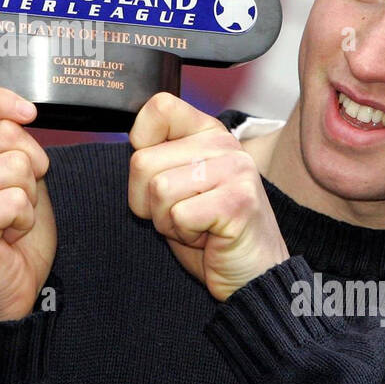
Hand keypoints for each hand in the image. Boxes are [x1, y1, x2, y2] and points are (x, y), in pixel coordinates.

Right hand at [0, 83, 56, 321]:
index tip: (26, 113)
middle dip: (32, 165)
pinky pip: (17, 200)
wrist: (5, 287)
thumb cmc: (11, 229)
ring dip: (30, 197)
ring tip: (10, 219)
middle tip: (16, 199)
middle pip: (8, 133)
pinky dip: (25, 219)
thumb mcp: (14, 172)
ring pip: (18, 166)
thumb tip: (23, 112)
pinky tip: (7, 235)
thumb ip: (10, 141)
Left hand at [128, 92, 288, 300]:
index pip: (159, 108)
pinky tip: (208, 237)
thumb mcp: (178, 184)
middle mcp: (224, 144)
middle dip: (149, 201)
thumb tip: (133, 143)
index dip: (141, 145)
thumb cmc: (209, 231)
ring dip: (167, 220)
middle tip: (183, 214)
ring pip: (158, 189)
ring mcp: (235, 170)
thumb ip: (159, 157)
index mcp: (208, 132)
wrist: (251, 275)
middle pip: (143, 161)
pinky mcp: (238, 202)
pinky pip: (179, 214)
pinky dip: (184, 235)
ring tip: (196, 225)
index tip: (160, 173)